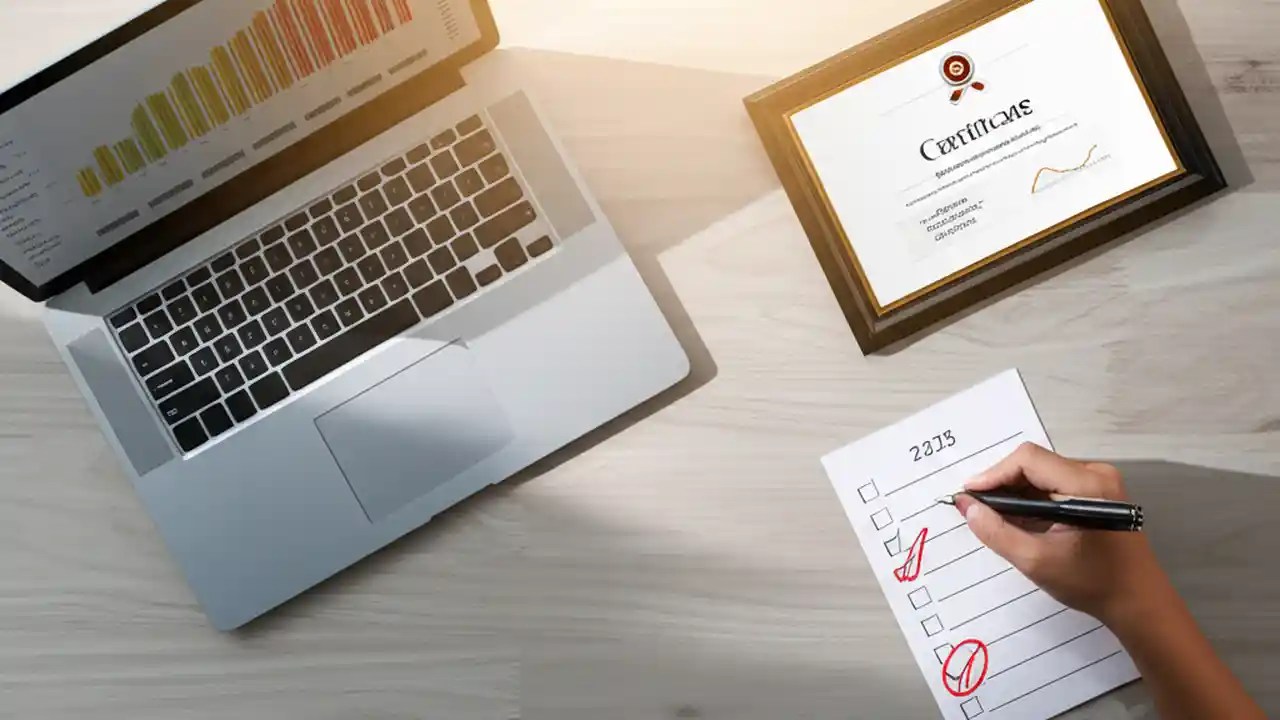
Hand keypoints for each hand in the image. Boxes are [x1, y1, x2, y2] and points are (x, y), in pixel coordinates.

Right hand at [954, 442, 1164, 623]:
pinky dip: (1033, 498)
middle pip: (1035, 463)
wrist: (1139, 602)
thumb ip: (997, 531)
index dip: (994, 473)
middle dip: (1002, 484)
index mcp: (1087, 485)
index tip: (969, 495)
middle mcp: (1096, 474)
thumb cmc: (1092, 583)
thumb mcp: (1036, 561)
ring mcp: (1100, 482)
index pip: (1028, 459)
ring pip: (1043, 473)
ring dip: (1016, 491)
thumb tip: (967, 506)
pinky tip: (1019, 520)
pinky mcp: (1099, 493)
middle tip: (977, 508)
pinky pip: (1055, 484)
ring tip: (994, 517)